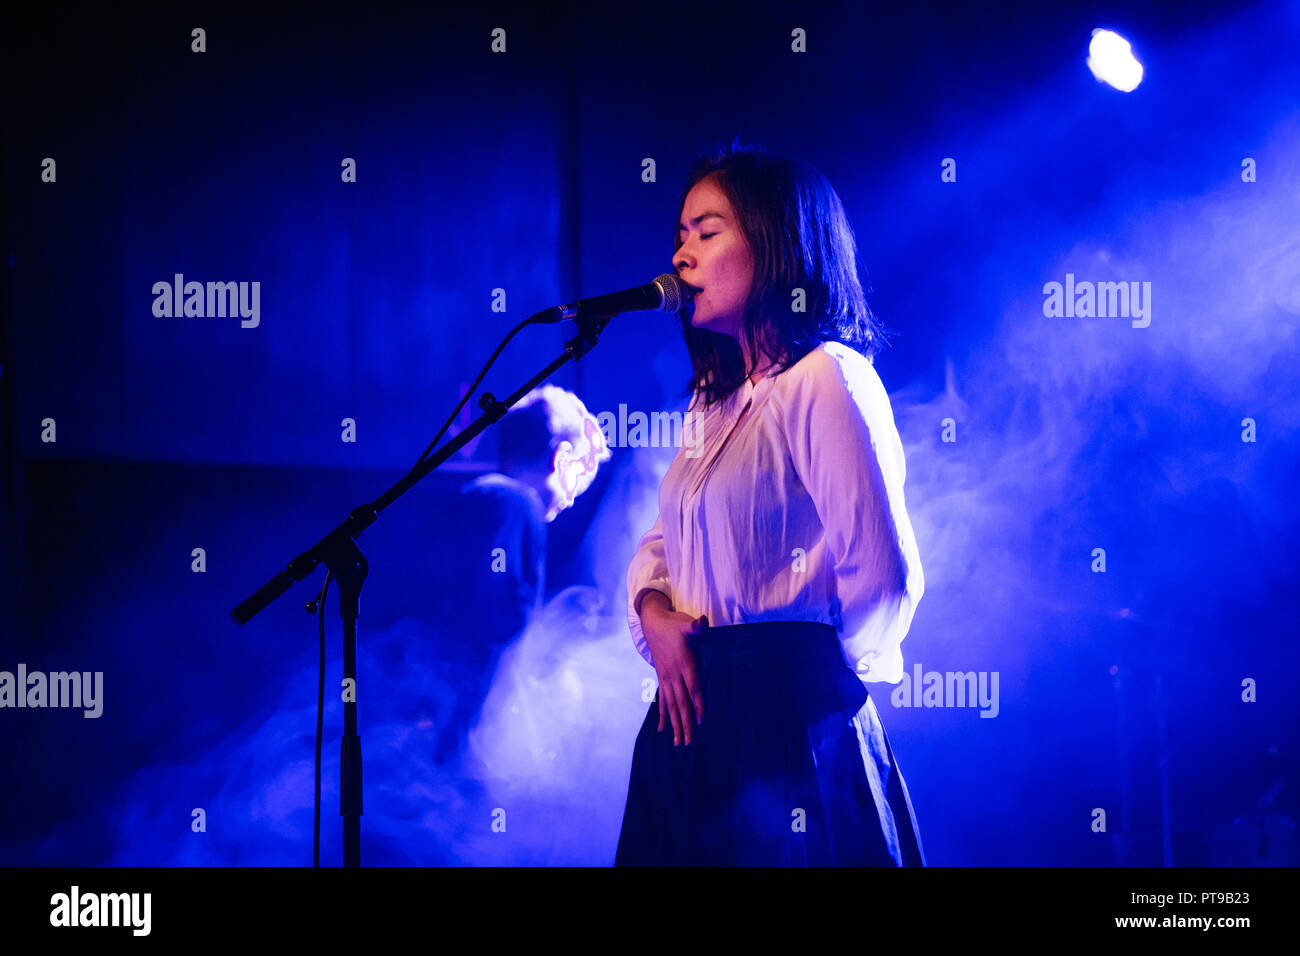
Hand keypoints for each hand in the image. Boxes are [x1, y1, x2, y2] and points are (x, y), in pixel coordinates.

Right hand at [638, 591, 707, 746]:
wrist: (652, 623)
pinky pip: (662, 700)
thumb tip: (703, 622)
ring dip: (674, 724)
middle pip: (680, 702)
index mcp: (683, 663)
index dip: (697, 703)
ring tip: (678, 742)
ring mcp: (666, 678)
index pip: (692, 687)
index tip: (700, 720)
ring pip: (671, 705)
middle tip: (688, 741)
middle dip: (684, 722)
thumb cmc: (673, 624)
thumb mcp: (686, 623)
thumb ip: (696, 626)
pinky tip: (662, 729)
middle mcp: (673, 674)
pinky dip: (663, 714)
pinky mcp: (661, 678)